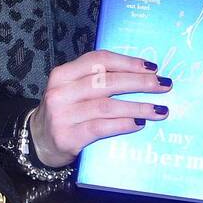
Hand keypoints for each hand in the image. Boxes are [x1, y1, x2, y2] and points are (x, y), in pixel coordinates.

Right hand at [30, 50, 171, 166]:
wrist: (39, 141)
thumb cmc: (65, 112)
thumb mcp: (72, 90)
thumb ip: (97, 81)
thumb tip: (143, 75)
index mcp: (62, 74)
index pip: (98, 60)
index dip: (127, 62)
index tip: (152, 67)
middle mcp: (60, 92)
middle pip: (106, 81)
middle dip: (140, 82)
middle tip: (163, 85)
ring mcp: (62, 115)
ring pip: (107, 106)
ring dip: (138, 106)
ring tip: (160, 109)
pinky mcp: (68, 136)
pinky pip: (102, 127)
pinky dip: (124, 124)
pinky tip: (140, 123)